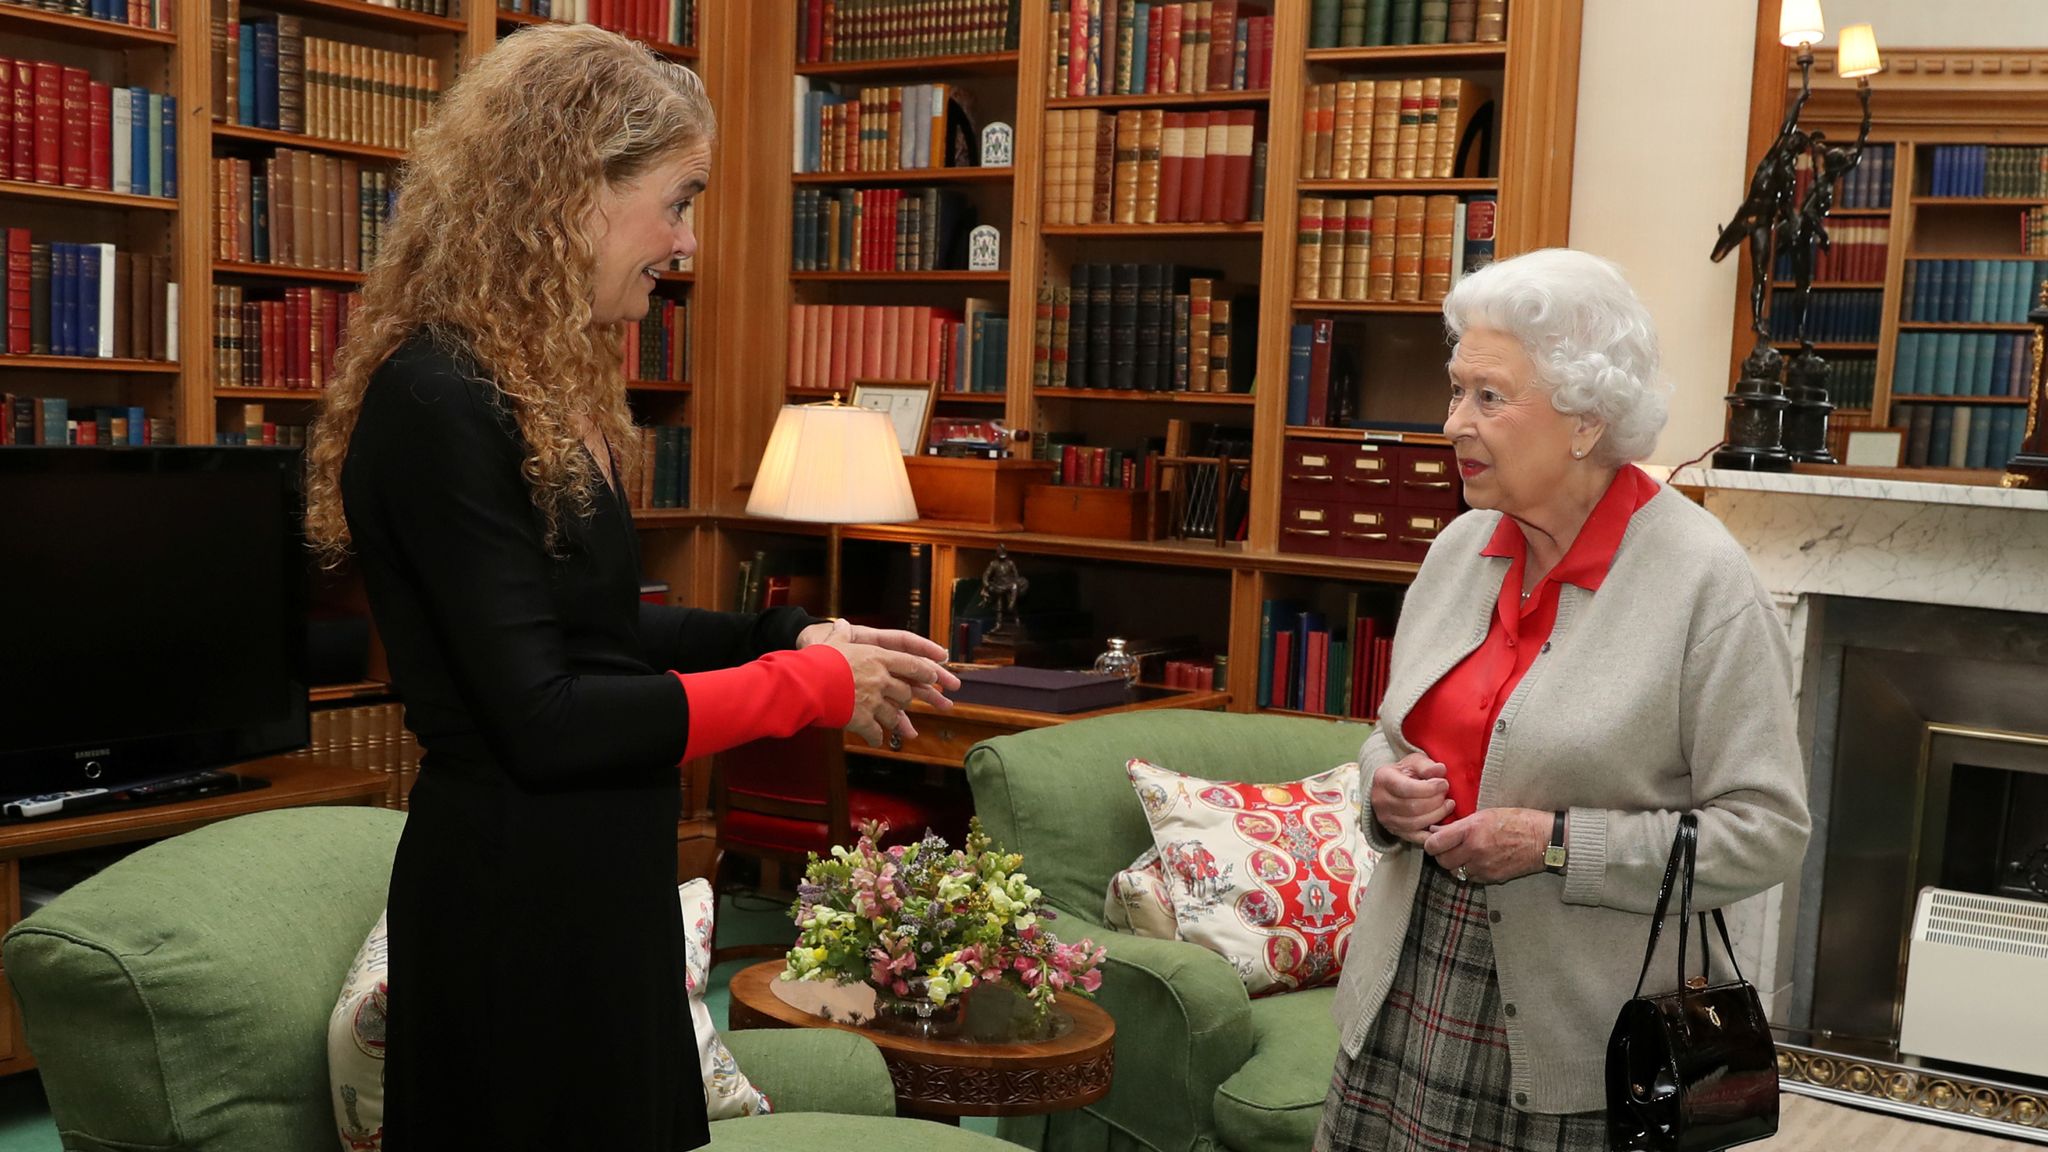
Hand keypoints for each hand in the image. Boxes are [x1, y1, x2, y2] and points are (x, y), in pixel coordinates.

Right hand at [806, 620, 959, 746]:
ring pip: (894, 714)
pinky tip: (877, 741)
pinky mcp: (863, 720)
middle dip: (911, 699)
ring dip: (896, 721)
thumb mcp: (832, 642)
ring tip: (898, 727)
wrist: (806, 683)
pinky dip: (877, 738)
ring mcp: (873, 701)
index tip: (933, 675)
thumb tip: (840, 623)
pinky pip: (875, 732)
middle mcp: (880, 679)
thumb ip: (840, 633)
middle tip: (921, 702)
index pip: (910, 663)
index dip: (924, 670)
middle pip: (905, 691)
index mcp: (877, 657)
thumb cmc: (818, 660)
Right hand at [1370, 753, 1454, 844]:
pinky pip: (1415, 838)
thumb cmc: (1406, 772)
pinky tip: (1442, 823)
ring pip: (1414, 824)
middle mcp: (1380, 801)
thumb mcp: (1415, 762)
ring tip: (1447, 805)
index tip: (1444, 783)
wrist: (1392, 787)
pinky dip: (1431, 833)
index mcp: (1383, 779)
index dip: (1430, 788)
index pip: (1407, 789)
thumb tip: (1440, 770)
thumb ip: (1427, 766)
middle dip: (1435, 802)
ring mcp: (1386, 819)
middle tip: (1446, 795)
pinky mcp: (1394, 832)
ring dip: (1436, 815)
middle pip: (1412, 807)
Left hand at [1423, 807, 1550, 884]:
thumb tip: (1436, 831)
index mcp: (1471, 830)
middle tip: (1447, 847)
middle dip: (1441, 855)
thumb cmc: (1516, 821)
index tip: (1433, 840)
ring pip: (1455, 871)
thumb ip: (1459, 825)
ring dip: (1455, 864)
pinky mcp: (1492, 878)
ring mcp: (1483, 866)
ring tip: (1464, 853)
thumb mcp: (1485, 814)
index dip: (1430, 843)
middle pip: (1442, 861)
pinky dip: (1470, 871)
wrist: (1543, 839)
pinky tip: (1478, 860)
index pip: (1434, 844)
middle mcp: (1475, 850)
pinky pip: (1471, 878)